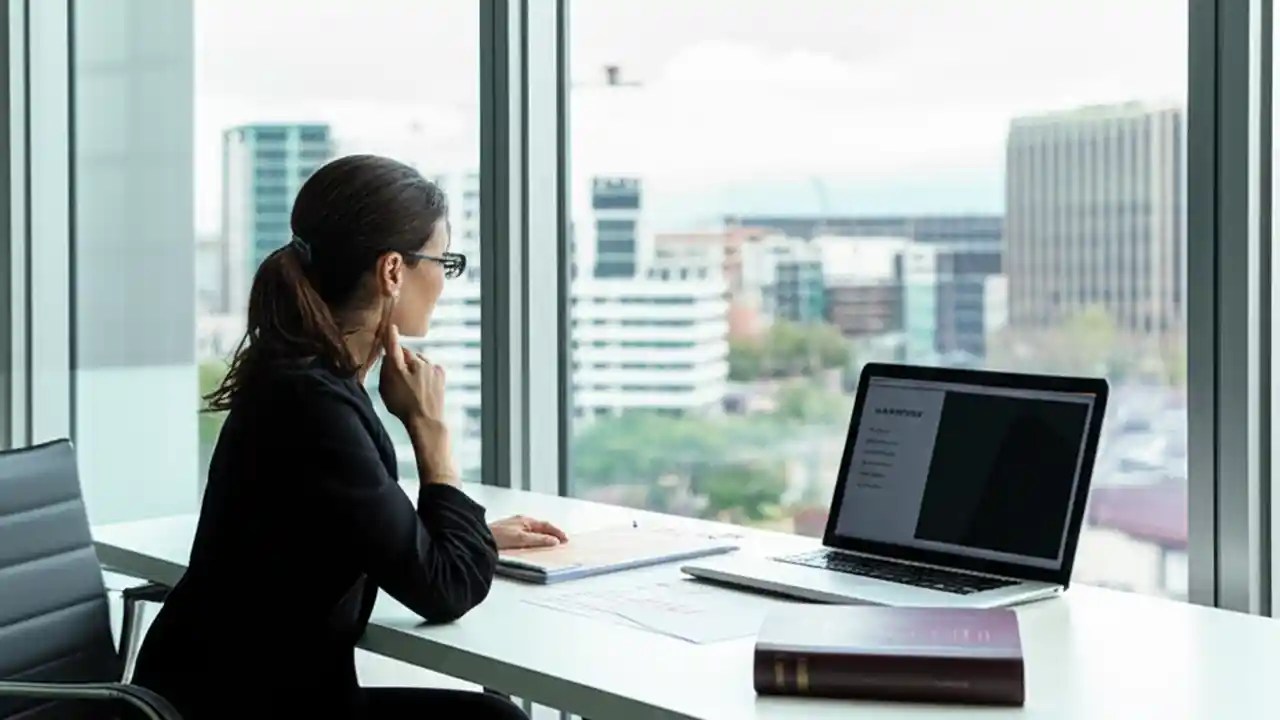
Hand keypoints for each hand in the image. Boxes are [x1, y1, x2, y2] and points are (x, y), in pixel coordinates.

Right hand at [379, 325, 452, 481]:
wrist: (426, 420)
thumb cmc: (402, 407)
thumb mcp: (385, 390)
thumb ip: (385, 370)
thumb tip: (389, 357)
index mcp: (399, 366)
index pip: (393, 346)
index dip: (391, 336)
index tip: (391, 326)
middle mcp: (416, 362)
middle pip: (407, 354)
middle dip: (403, 360)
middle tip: (400, 376)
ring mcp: (430, 366)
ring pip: (419, 360)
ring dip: (415, 366)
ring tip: (413, 385)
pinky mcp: (440, 372)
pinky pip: (430, 366)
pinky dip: (426, 371)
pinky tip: (423, 384)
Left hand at [488, 515, 568, 549]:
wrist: (479, 537)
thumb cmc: (498, 536)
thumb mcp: (521, 539)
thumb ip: (538, 539)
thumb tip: (554, 541)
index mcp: (526, 520)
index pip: (546, 525)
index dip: (557, 532)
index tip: (565, 540)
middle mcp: (521, 520)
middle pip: (541, 526)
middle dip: (552, 532)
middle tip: (562, 541)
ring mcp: (514, 525)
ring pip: (534, 529)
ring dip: (544, 535)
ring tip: (550, 543)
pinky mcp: (508, 532)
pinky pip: (527, 533)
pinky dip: (535, 538)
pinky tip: (533, 544)